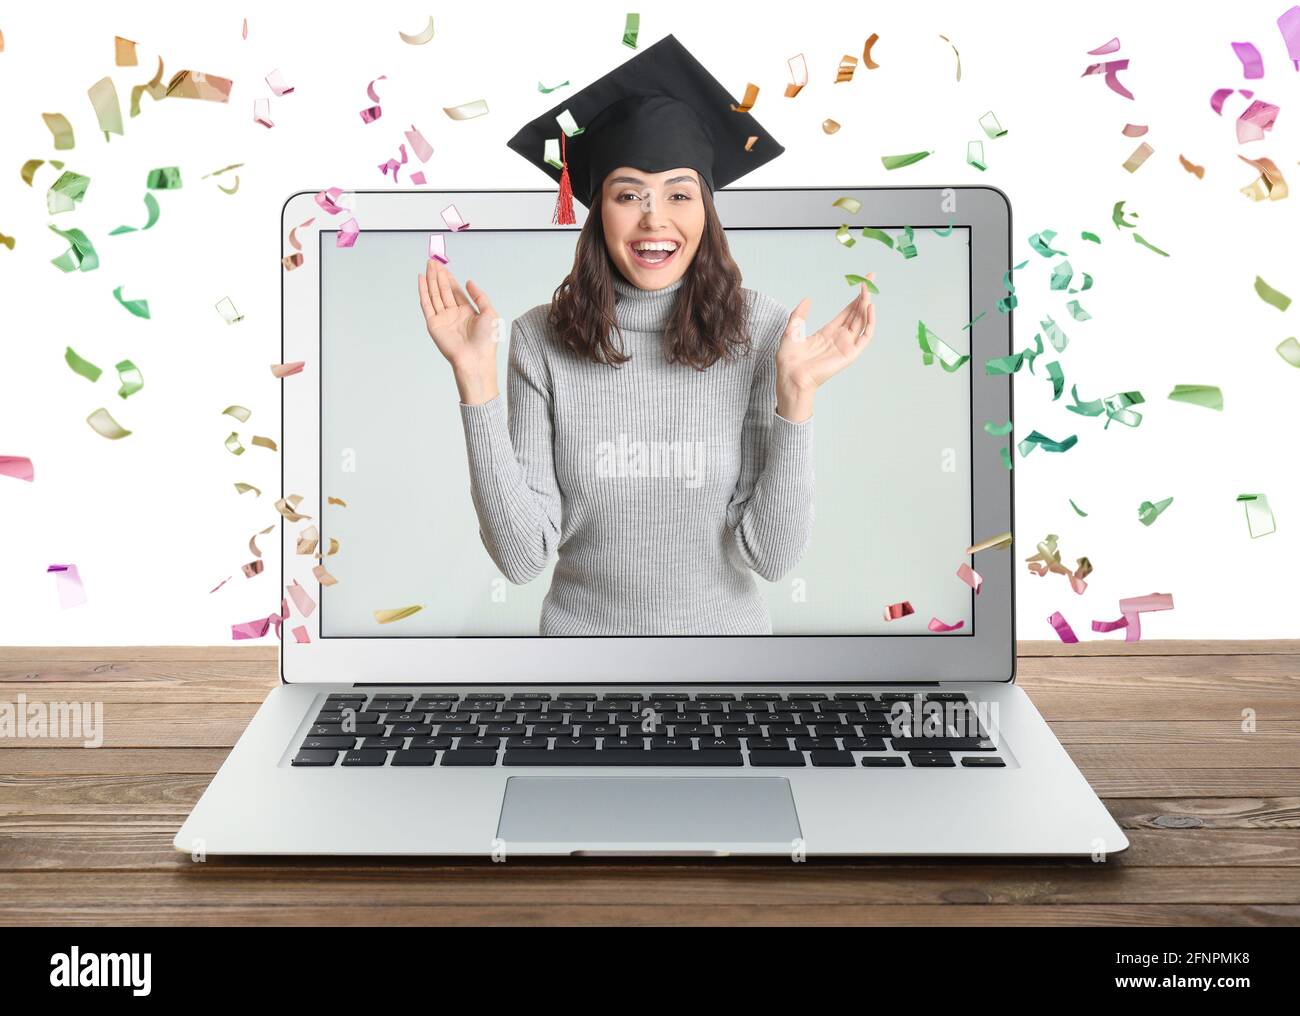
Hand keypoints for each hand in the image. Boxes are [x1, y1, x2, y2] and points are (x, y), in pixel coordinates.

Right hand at [417, 262, 500, 403]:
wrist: (476, 359)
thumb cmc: (486, 341)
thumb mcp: (489, 312)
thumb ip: (479, 296)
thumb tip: (469, 282)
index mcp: (467, 312)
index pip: (455, 291)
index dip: (449, 279)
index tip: (444, 266)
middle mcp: (453, 315)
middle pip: (443, 291)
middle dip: (438, 276)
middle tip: (433, 261)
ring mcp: (443, 319)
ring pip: (434, 294)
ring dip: (431, 280)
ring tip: (428, 265)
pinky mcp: (433, 324)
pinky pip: (427, 304)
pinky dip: (423, 291)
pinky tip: (421, 279)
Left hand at [774, 273, 875, 420]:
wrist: (791, 376)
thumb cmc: (789, 360)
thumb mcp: (791, 330)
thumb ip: (799, 314)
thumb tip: (807, 300)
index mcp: (827, 333)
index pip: (847, 313)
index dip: (855, 299)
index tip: (862, 283)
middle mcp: (839, 338)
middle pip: (857, 314)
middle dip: (864, 297)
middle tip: (870, 278)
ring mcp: (846, 346)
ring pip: (862, 322)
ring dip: (866, 305)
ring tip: (868, 289)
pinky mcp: (850, 354)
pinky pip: (865, 337)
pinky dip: (870, 323)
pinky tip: (869, 308)